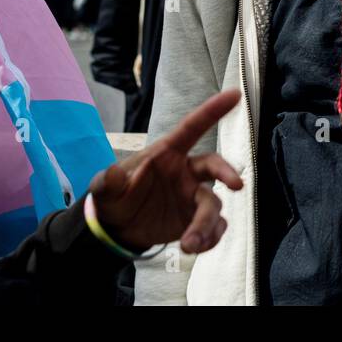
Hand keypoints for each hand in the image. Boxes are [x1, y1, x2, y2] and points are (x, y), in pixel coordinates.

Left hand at [88, 89, 242, 253]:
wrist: (119, 228)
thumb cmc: (116, 197)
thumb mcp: (105, 189)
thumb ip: (107, 182)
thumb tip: (109, 175)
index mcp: (168, 154)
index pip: (192, 127)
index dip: (212, 110)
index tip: (234, 94)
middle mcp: (187, 172)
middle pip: (214, 165)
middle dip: (226, 172)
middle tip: (236, 185)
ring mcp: (193, 196)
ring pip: (213, 204)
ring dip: (207, 224)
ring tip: (191, 245)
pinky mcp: (196, 219)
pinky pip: (213, 227)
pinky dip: (210, 238)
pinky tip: (195, 247)